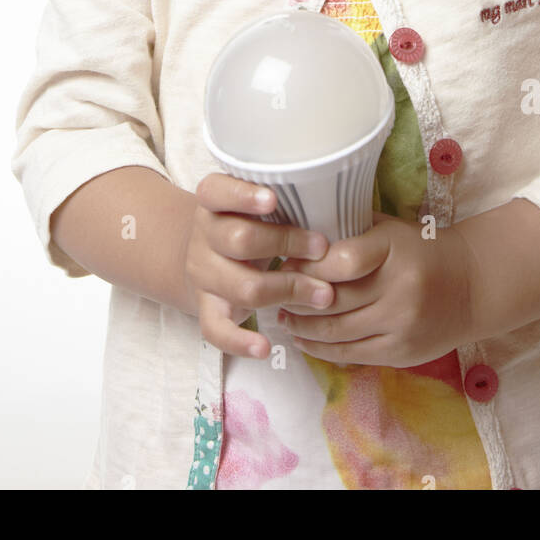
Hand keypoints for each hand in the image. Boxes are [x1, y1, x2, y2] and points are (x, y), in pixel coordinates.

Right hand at [181, 175, 331, 358]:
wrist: (207, 255)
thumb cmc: (248, 222)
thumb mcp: (255, 205)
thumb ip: (283, 202)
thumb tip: (336, 213)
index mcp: (213, 201)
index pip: (216, 191)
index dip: (242, 196)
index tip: (273, 200)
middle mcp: (204, 235)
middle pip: (239, 240)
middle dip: (286, 244)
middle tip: (322, 248)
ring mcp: (203, 273)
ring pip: (242, 287)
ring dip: (288, 290)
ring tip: (324, 294)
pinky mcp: (206, 307)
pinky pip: (216, 329)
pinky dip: (240, 341)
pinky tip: (264, 348)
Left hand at [275, 211, 473, 368]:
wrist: (472, 285)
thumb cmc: (420, 249)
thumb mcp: (389, 228)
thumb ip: (349, 228)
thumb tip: (297, 232)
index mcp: (394, 249)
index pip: (340, 260)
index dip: (306, 264)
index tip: (284, 261)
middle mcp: (399, 289)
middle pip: (332, 300)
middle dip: (295, 298)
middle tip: (272, 291)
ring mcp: (401, 325)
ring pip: (336, 332)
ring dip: (302, 326)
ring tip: (282, 316)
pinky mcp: (402, 352)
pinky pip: (351, 354)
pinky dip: (321, 349)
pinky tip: (303, 339)